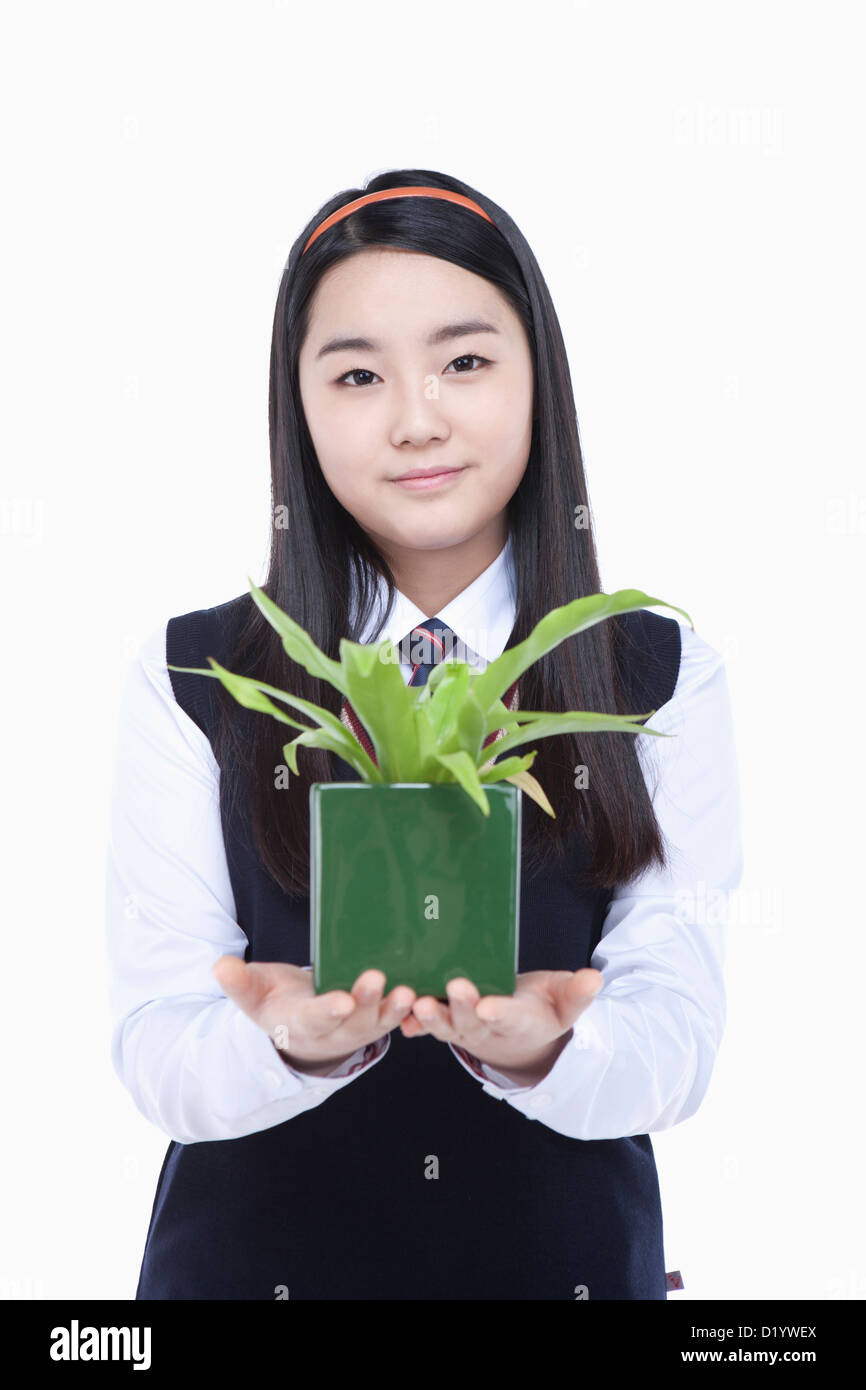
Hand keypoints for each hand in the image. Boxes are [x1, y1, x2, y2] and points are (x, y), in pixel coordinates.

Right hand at [213, 959, 414, 1073]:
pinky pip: (399, 1017)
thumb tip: (218, 966)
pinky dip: (414, 1010)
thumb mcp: (253, 994)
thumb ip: (239, 983)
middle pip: (354, 1020)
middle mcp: (334, 1031)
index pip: (315, 1018)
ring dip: (396, 1007)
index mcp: (300, 1023)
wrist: (302, 1026)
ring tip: (410, 991)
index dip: (329, 1011)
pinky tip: (429, 992)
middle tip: (378, 978)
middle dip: (367, 1001)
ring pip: (381, 1021)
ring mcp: (361, 1028)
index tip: (342, 1002)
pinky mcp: (380, 1020)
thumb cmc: (277, 1002)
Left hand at [400, 969, 602, 1084]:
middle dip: (463, 1006)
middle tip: (455, 986)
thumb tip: (594, 978)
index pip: (509, 1017)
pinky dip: (412, 1022)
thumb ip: (577, 994)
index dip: (499, 1013)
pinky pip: (425, 1025)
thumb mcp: (565, 1003)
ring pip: (444, 1025)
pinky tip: (401, 1014)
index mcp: (518, 1021)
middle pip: (472, 1020)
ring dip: (430, 1016)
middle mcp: (487, 1028)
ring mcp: (462, 1027)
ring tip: (420, 1003)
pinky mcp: (444, 1023)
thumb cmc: (541, 1009)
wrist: (515, 1036)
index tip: (490, 1006)